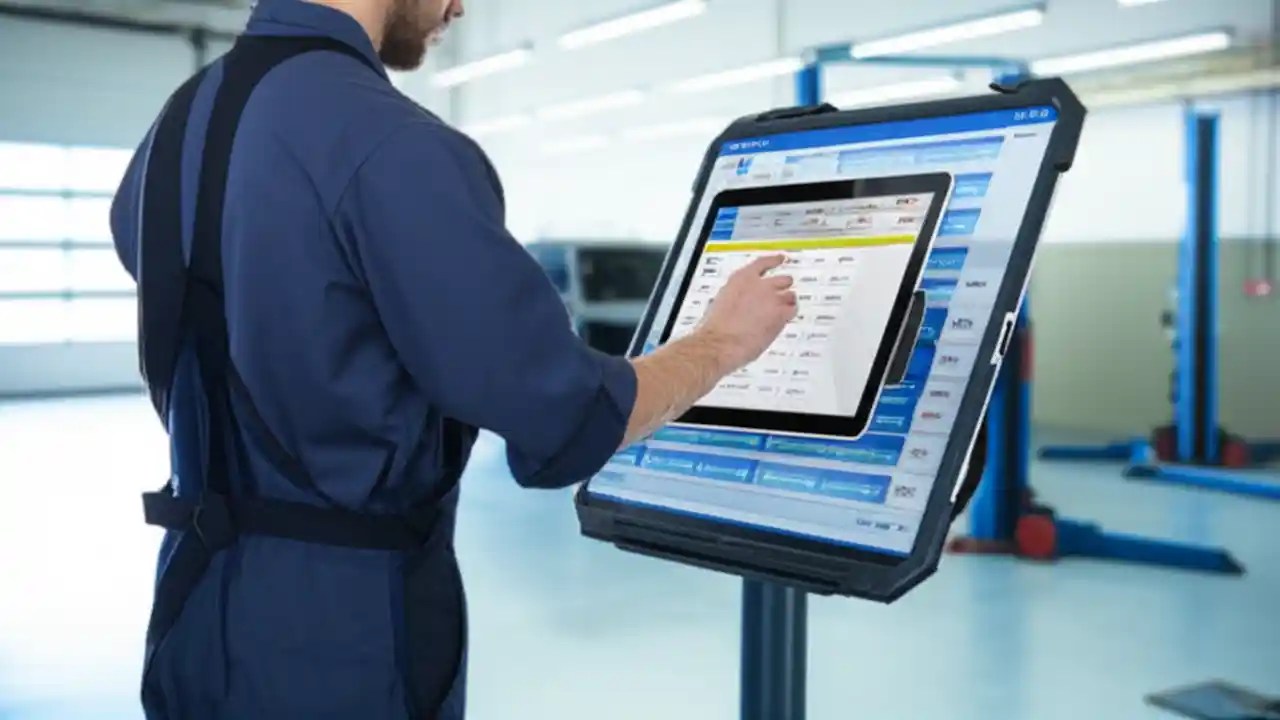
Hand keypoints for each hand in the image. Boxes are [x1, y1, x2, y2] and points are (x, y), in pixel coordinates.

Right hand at [697, 254, 796, 371]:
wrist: (719, 343)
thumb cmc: (715, 328)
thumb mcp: (722, 301)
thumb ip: (737, 295)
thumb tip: (744, 302)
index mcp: (741, 278)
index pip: (763, 262)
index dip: (775, 260)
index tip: (781, 258)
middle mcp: (759, 285)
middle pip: (782, 279)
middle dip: (782, 287)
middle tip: (782, 295)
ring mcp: (772, 298)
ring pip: (790, 295)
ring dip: (787, 302)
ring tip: (782, 311)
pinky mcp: (780, 314)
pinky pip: (793, 310)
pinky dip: (789, 315)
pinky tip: (784, 320)